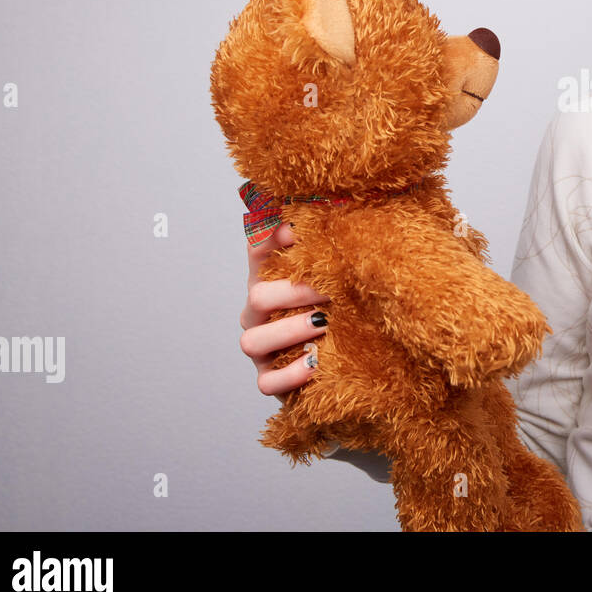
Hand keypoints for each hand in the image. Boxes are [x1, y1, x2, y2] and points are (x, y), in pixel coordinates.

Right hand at [239, 223, 329, 400]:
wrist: (338, 363)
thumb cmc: (336, 309)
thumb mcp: (333, 275)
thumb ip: (329, 247)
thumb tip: (335, 209)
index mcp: (269, 281)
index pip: (257, 250)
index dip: (269, 236)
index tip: (295, 230)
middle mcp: (258, 314)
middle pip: (257, 296)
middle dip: (295, 292)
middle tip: (332, 291)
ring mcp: (261, 349)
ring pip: (253, 341)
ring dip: (290, 331)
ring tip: (324, 324)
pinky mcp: (269, 379)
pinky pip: (267, 382)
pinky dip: (289, 375)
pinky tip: (314, 364)